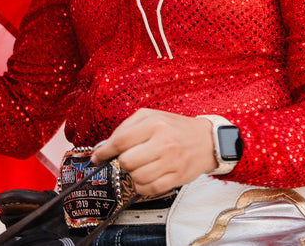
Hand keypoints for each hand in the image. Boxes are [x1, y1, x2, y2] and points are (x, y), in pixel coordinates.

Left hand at [92, 108, 215, 196]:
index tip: (98, 157)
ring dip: (132, 175)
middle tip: (127, 159)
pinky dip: (142, 187)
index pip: (121, 140)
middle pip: (127, 161)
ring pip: (137, 177)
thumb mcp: (152, 116)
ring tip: (140, 167)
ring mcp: (171, 162)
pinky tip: (146, 177)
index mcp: (155, 123)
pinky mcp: (176, 178)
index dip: (105, 151)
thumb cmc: (175, 127)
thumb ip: (128, 128)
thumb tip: (104, 147)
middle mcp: (163, 142)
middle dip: (122, 163)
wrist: (207, 140)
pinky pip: (149, 189)